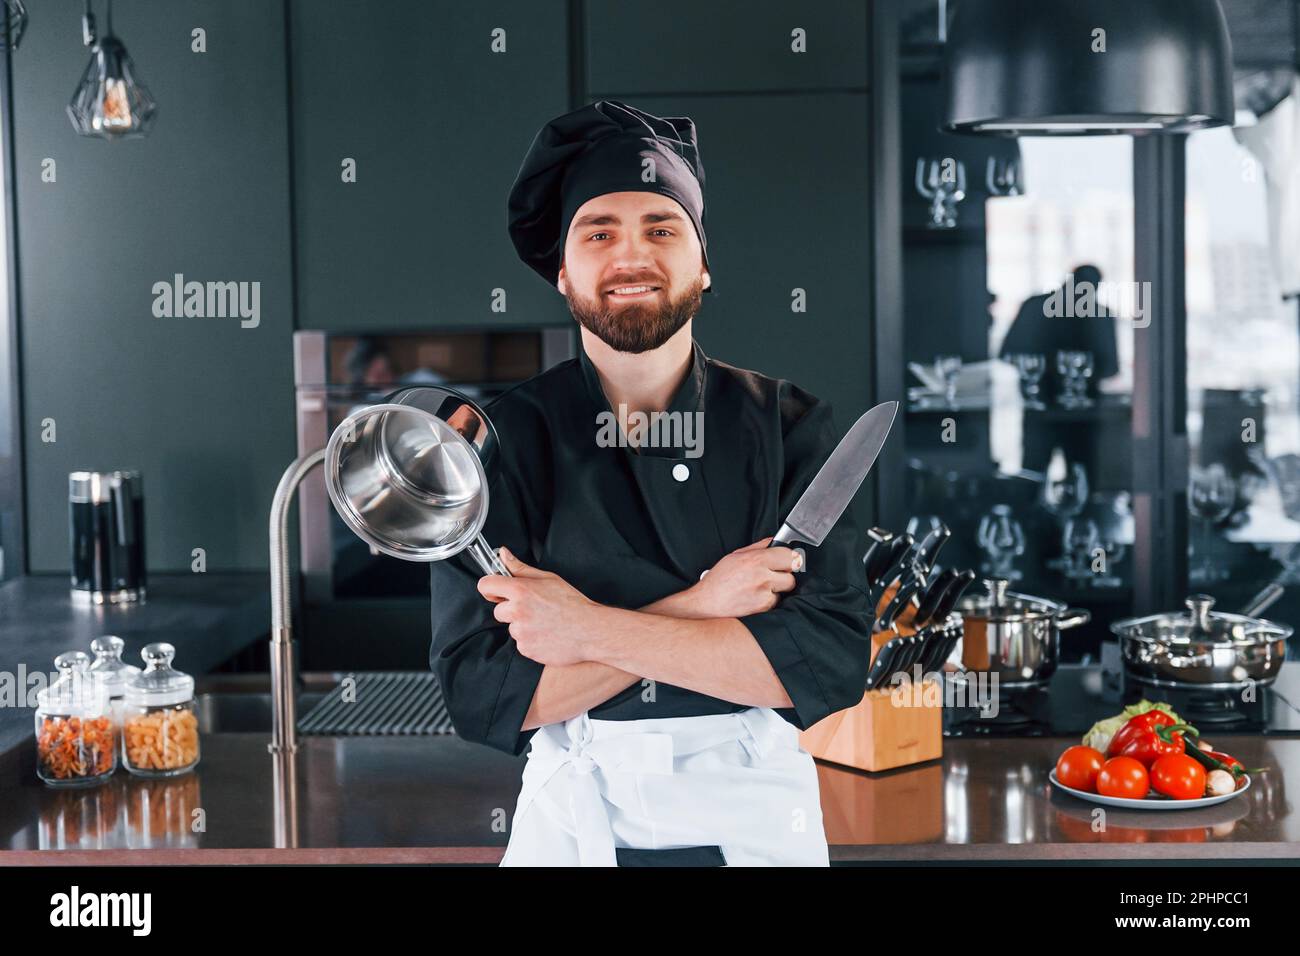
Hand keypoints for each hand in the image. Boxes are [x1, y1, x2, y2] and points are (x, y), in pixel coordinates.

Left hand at [477, 547, 598, 665]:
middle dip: (511, 610)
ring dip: (522, 626)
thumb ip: (521, 568)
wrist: (590, 630)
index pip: (486, 585)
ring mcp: (520, 632)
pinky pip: (520, 643)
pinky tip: (546, 634)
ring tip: (544, 623)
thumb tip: (503, 554)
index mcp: (521, 590)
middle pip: (498, 611)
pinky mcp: (525, 649)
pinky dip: (530, 640)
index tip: (497, 591)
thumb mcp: (548, 578)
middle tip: (533, 609)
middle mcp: (517, 611)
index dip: (490, 587)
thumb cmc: (572, 603)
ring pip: (511, 628)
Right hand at [689, 537, 800, 617]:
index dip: (789, 559)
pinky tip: (755, 598)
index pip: (789, 556)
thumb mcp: (735, 556)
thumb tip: (773, 542)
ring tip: (759, 588)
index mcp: (756, 559)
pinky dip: (769, 601)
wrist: (707, 604)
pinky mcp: (764, 607)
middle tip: (773, 576)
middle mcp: (762, 575)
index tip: (787, 562)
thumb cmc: (719, 580)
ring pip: (785, 590)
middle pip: (792, 575)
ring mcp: (764, 592)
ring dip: (777, 589)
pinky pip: (776, 602)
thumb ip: (757, 547)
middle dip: (784, 576)